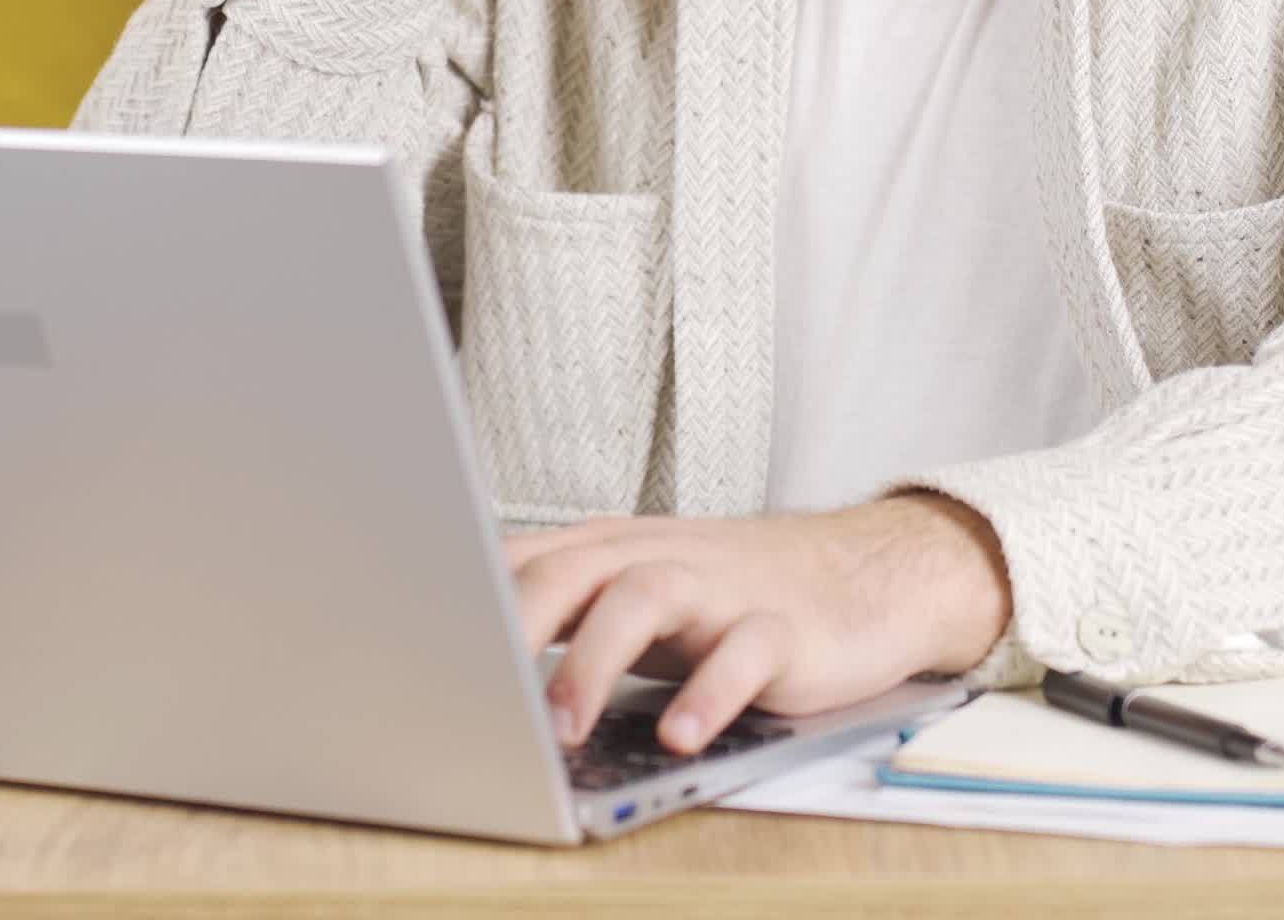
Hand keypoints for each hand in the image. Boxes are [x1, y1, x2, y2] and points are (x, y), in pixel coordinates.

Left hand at [503, 495, 1012, 755]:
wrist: (863, 572)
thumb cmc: (729, 593)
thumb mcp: (636, 592)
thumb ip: (564, 615)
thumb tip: (474, 664)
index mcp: (611, 551)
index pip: (523, 563)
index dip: (468, 605)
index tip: (420, 654)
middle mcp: (658, 558)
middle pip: (572, 571)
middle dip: (518, 628)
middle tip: (480, 692)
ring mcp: (721, 589)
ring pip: (646, 597)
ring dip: (595, 661)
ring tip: (565, 726)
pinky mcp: (782, 629)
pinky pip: (743, 654)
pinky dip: (708, 692)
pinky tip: (680, 733)